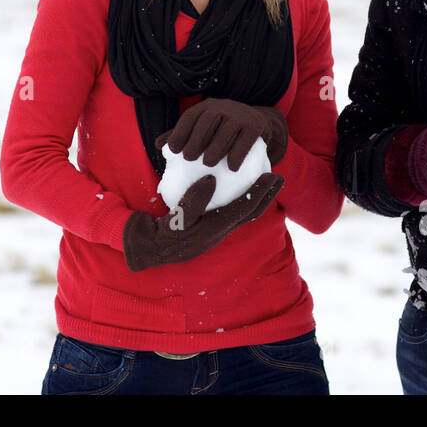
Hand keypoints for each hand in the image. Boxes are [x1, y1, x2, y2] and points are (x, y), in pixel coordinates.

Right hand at [123, 172, 284, 271]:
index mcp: (214, 229)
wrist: (148, 250)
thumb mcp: (175, 219)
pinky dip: (239, 200)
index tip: (274, 176)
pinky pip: (230, 212)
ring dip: (256, 198)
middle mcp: (219, 231)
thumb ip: (193, 201)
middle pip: (249, 213)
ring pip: (242, 213)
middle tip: (278, 177)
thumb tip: (212, 180)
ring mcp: (214, 230)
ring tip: (264, 181)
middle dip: (266, 195)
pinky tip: (237, 187)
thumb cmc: (160, 234)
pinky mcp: (207, 226)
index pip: (243, 209)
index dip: (260, 193)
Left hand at [155, 98, 288, 169]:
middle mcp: (223, 107)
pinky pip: (247, 139)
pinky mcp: (256, 125)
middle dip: (196, 139)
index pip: (191, 116)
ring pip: (227, 129)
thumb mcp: (203, 129)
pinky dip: (239, 153)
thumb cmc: (222, 130)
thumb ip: (183, 136)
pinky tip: (232, 167)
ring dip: (216, 147)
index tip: (174, 150)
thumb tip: (158, 145)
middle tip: (189, 158)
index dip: (180, 132)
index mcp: (207, 107)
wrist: (256, 123)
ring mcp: (241, 115)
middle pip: (208, 120)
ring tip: (208, 163)